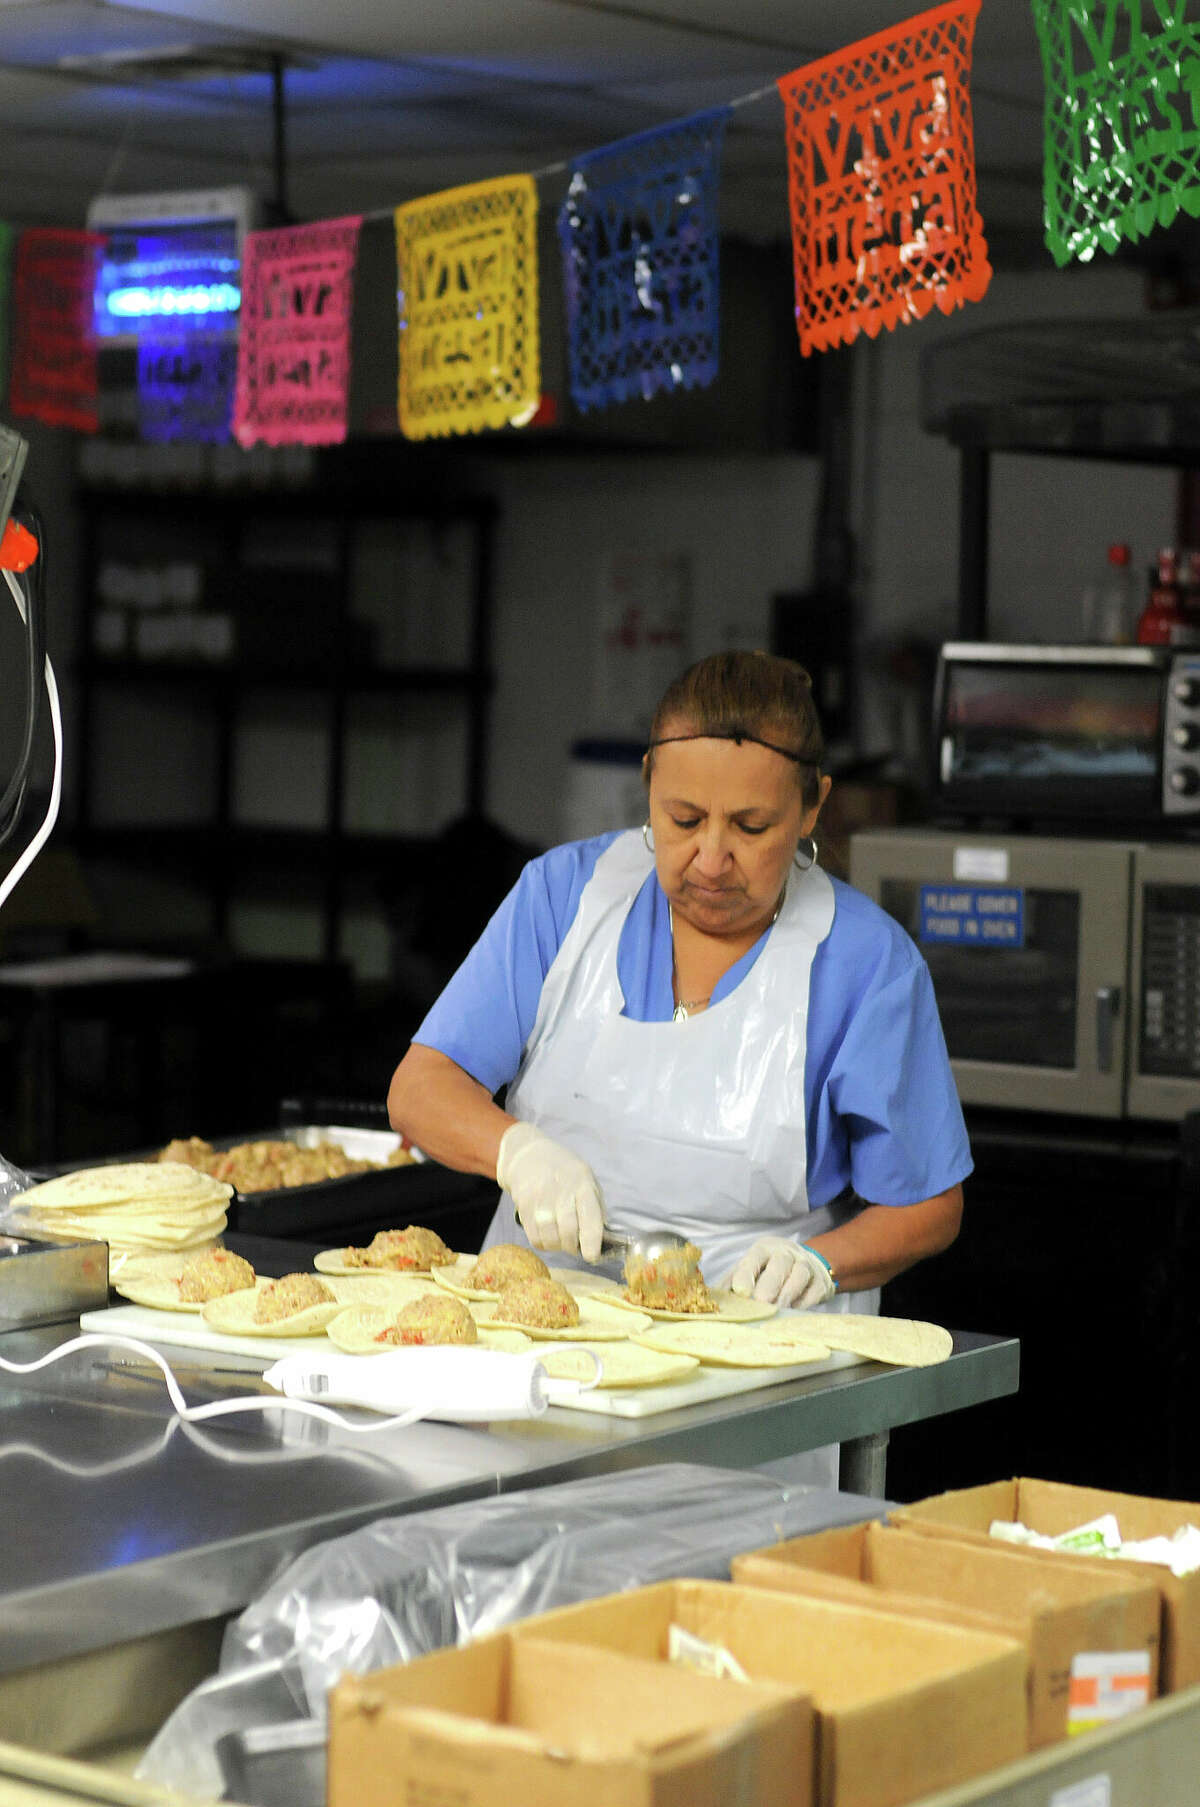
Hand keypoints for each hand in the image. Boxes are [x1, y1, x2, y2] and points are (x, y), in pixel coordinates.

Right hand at [495, 1121, 604, 1261]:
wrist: (528, 1155)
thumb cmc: (563, 1171)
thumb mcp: (586, 1178)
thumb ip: (595, 1205)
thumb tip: (602, 1237)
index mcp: (582, 1183)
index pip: (590, 1216)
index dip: (591, 1241)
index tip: (592, 1257)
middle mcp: (561, 1189)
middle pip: (569, 1231)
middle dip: (573, 1246)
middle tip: (575, 1247)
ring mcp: (539, 1197)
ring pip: (550, 1237)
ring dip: (558, 1247)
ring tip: (561, 1241)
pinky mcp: (523, 1205)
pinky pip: (534, 1237)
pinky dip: (543, 1244)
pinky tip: (547, 1237)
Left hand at [726, 1237, 835, 1307]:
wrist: (809, 1265)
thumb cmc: (770, 1270)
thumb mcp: (749, 1269)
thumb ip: (731, 1282)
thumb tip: (712, 1299)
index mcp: (763, 1249)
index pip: (754, 1258)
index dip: (747, 1274)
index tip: (740, 1291)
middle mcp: (786, 1254)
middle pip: (779, 1265)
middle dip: (769, 1285)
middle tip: (760, 1303)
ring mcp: (806, 1266)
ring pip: (798, 1277)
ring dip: (786, 1296)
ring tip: (775, 1312)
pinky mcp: (821, 1283)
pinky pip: (813, 1293)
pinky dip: (803, 1305)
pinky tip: (792, 1315)